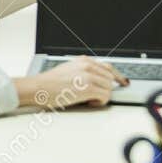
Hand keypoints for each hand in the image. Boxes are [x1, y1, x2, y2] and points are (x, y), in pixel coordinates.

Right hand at [13, 57, 127, 109]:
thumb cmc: (50, 82)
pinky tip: (90, 102)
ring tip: (90, 99)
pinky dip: (100, 102)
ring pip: (109, 88)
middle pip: (110, 78)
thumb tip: (98, 79)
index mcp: (84, 60)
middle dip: (106, 89)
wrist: (39, 87)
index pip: (108, 67)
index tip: (122, 83)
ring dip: (102, 96)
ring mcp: (89, 76)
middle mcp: (88, 65)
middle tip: (96, 96)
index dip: (117, 77)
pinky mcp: (88, 88)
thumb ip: (85, 71)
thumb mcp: (69, 69)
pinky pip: (105, 96)